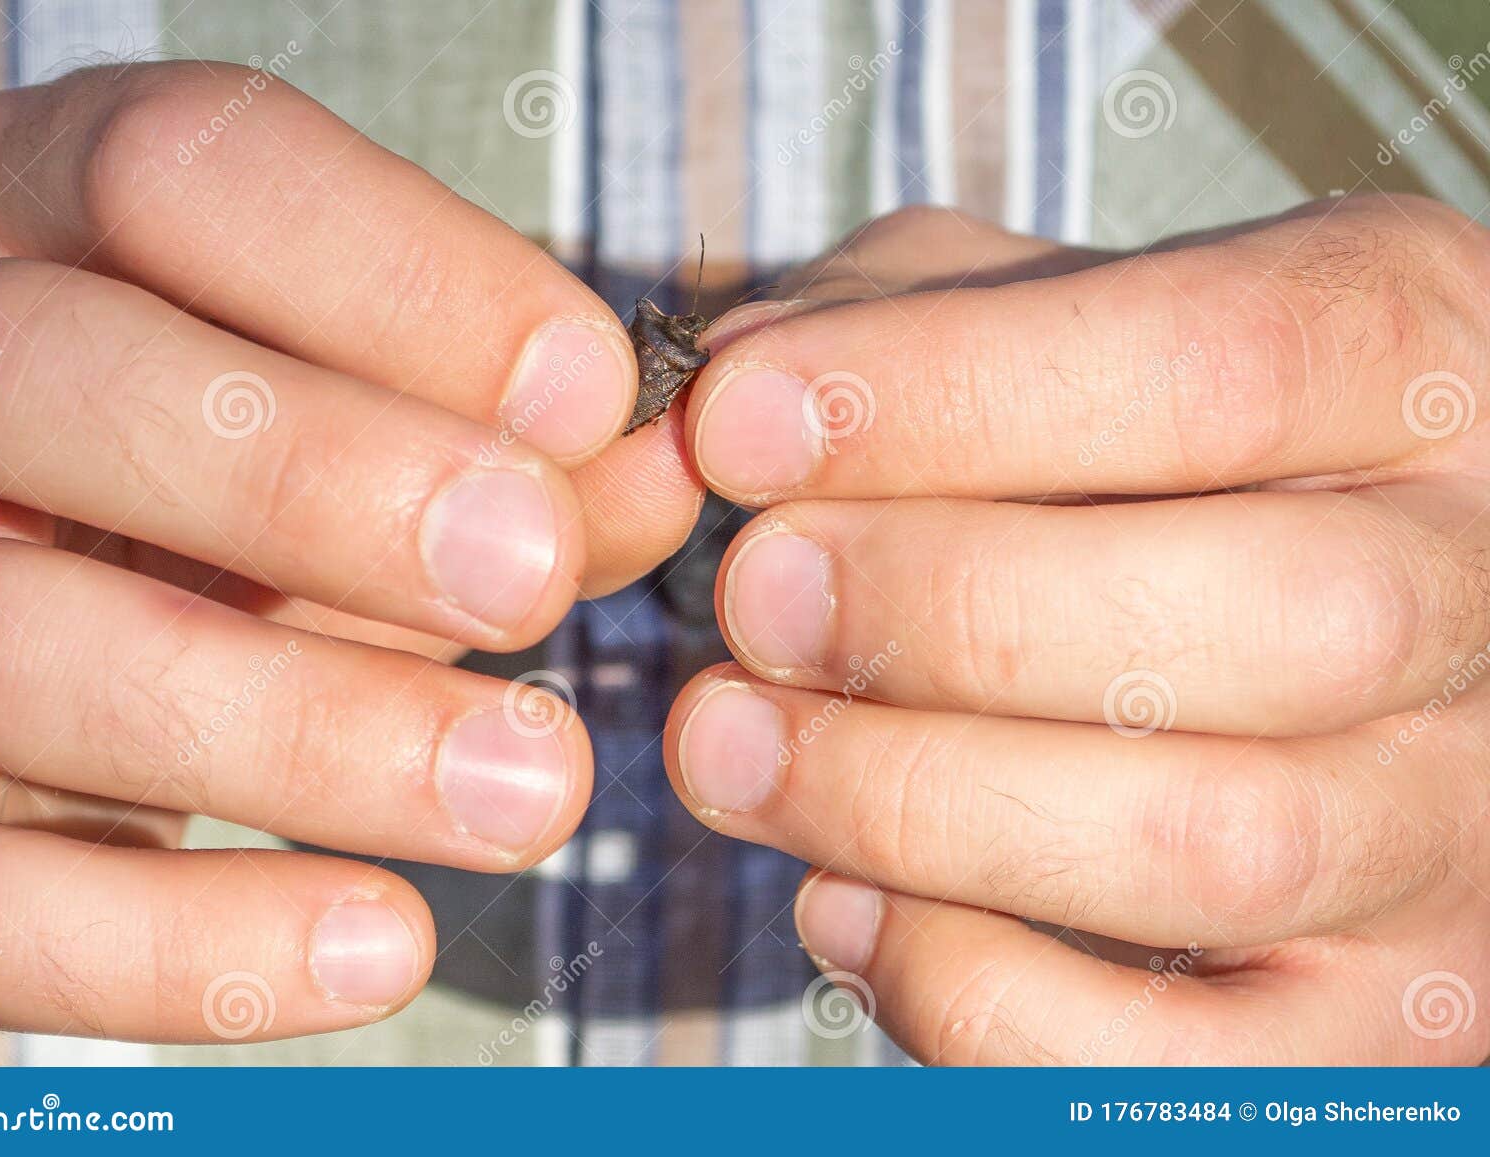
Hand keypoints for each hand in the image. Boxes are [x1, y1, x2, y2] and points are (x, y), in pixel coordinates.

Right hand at [0, 63, 698, 1045]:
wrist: (58, 706)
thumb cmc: (244, 524)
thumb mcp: (379, 447)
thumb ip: (518, 457)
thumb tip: (653, 468)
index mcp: (47, 230)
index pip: (178, 170)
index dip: (390, 269)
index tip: (584, 392)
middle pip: (38, 372)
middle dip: (308, 475)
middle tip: (526, 570)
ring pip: (1, 641)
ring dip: (297, 728)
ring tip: (529, 789)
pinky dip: (180, 942)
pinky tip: (377, 939)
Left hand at [666, 199, 1489, 1063]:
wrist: (1297, 606)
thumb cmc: (1135, 439)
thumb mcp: (1044, 308)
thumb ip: (905, 314)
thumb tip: (740, 392)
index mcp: (1413, 362)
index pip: (1218, 365)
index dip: (948, 398)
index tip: (738, 424)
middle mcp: (1481, 595)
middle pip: (1265, 621)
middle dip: (944, 614)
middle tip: (751, 601)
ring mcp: (1451, 826)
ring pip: (1214, 848)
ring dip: (913, 806)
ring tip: (731, 749)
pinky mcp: (1383, 1015)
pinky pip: (1187, 1066)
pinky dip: (970, 992)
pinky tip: (844, 901)